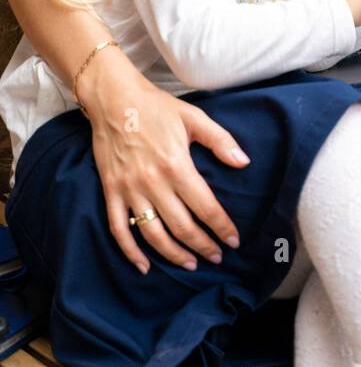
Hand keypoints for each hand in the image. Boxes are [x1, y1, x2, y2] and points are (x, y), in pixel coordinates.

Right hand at [81, 49, 250, 276]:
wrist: (114, 100)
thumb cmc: (157, 108)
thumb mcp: (194, 118)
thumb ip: (221, 141)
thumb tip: (244, 162)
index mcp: (177, 165)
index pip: (206, 207)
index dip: (222, 228)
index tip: (234, 241)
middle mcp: (153, 183)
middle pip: (182, 227)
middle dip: (203, 246)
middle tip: (216, 257)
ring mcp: (129, 190)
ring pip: (153, 234)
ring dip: (173, 254)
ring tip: (190, 264)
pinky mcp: (111, 192)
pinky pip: (119, 229)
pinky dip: (130, 252)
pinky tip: (143, 266)